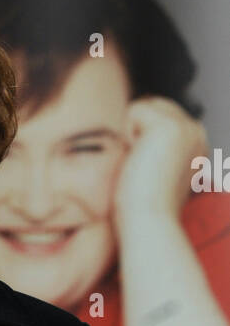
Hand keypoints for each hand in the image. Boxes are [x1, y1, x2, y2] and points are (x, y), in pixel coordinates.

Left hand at [113, 96, 206, 226]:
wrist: (148, 222)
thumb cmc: (142, 204)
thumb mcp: (153, 168)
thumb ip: (153, 145)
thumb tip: (135, 120)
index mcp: (195, 142)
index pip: (159, 112)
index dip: (142, 134)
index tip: (149, 169)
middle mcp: (197, 132)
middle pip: (151, 103)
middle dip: (137, 131)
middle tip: (144, 167)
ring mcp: (187, 127)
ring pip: (143, 106)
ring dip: (132, 134)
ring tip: (142, 164)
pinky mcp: (171, 126)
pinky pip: (134, 109)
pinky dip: (128, 135)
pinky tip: (140, 160)